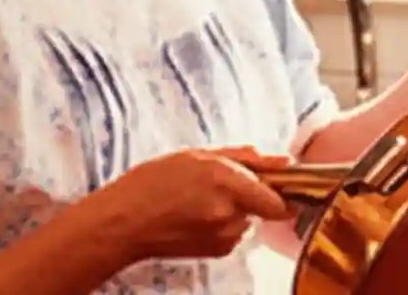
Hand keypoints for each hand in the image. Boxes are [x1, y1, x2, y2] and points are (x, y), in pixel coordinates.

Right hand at [96, 146, 293, 261]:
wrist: (125, 223)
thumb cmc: (152, 184)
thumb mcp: (196, 156)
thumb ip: (243, 157)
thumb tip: (280, 161)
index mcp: (227, 183)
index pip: (280, 198)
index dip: (283, 188)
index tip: (278, 179)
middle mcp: (231, 213)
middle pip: (265, 205)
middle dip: (252, 192)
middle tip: (221, 182)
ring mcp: (226, 236)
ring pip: (249, 217)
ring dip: (236, 207)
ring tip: (202, 197)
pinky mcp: (219, 251)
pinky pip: (234, 231)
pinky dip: (224, 222)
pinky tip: (197, 214)